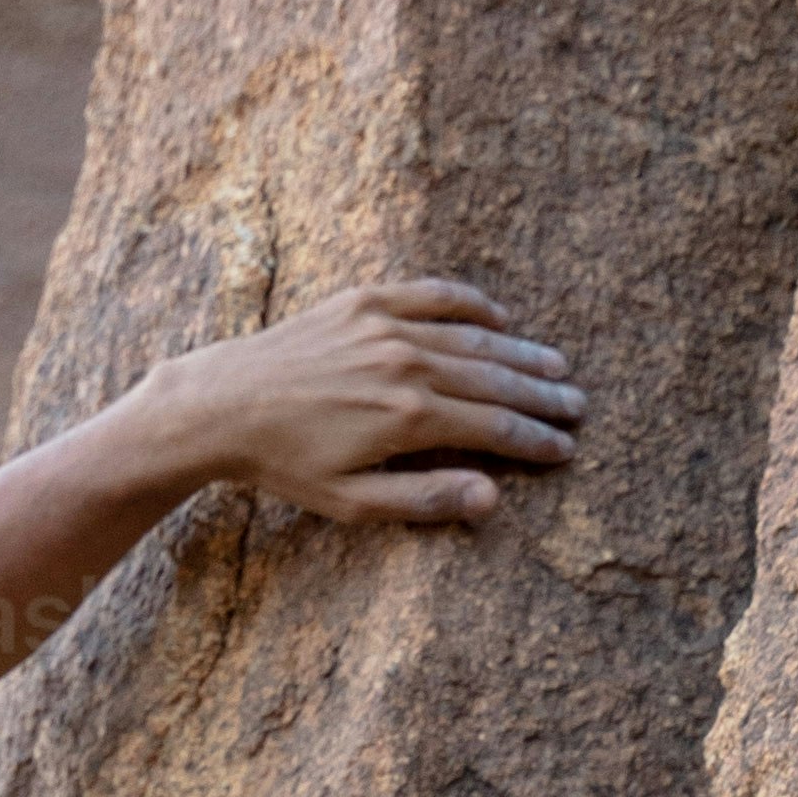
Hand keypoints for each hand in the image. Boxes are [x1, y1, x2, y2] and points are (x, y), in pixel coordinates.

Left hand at [203, 277, 581, 523]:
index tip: (566, 448)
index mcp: (409, 417)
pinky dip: (471, 304)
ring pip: (473, 338)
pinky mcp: (363, 301)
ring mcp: (386, 327)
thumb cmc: (281, 464)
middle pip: (495, 380)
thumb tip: (492, 499)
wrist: (219, 406)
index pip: (494, 427)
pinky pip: (432, 295)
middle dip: (542, 396)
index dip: (535, 440)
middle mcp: (406, 365)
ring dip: (519, 353)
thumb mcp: (350, 501)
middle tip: (578, 407)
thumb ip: (424, 498)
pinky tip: (499, 318)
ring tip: (556, 366)